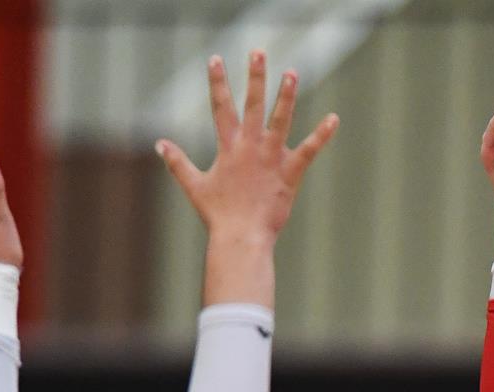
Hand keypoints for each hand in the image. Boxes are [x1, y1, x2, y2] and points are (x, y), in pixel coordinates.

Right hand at [157, 51, 336, 244]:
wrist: (241, 237)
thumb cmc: (218, 215)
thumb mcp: (193, 185)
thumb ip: (177, 162)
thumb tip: (159, 143)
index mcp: (228, 147)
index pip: (220, 107)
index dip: (218, 82)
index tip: (216, 59)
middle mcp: (250, 147)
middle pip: (252, 104)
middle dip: (254, 77)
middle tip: (258, 52)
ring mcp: (271, 158)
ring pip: (280, 120)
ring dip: (286, 96)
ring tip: (291, 73)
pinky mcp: (290, 174)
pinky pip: (309, 151)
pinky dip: (322, 135)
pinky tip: (333, 119)